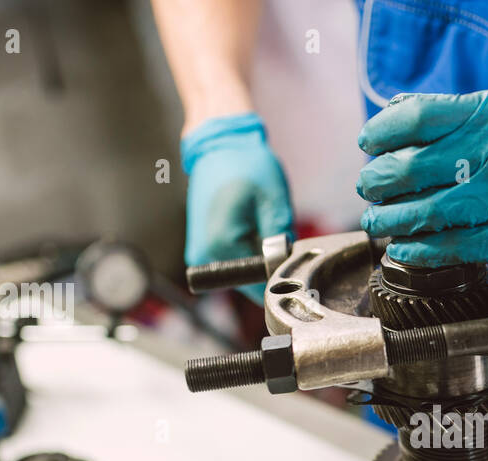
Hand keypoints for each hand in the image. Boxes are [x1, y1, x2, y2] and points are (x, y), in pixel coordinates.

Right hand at [181, 113, 293, 302]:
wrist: (218, 145)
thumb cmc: (247, 165)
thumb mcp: (275, 201)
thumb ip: (281, 241)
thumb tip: (288, 269)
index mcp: (221, 246)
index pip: (260, 287)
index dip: (281, 272)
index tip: (288, 248)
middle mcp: (204, 256)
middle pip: (250, 281)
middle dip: (269, 262)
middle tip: (274, 227)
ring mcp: (199, 253)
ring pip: (243, 271)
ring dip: (258, 254)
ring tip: (259, 221)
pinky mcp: (201, 247)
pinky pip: (233, 259)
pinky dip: (247, 247)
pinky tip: (249, 223)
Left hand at [357, 90, 487, 269]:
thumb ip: (464, 117)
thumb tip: (402, 113)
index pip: (419, 118)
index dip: (383, 133)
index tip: (369, 145)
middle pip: (415, 168)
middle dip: (380, 182)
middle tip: (370, 189)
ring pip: (429, 211)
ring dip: (393, 220)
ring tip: (377, 221)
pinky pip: (454, 246)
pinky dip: (421, 250)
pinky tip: (404, 249)